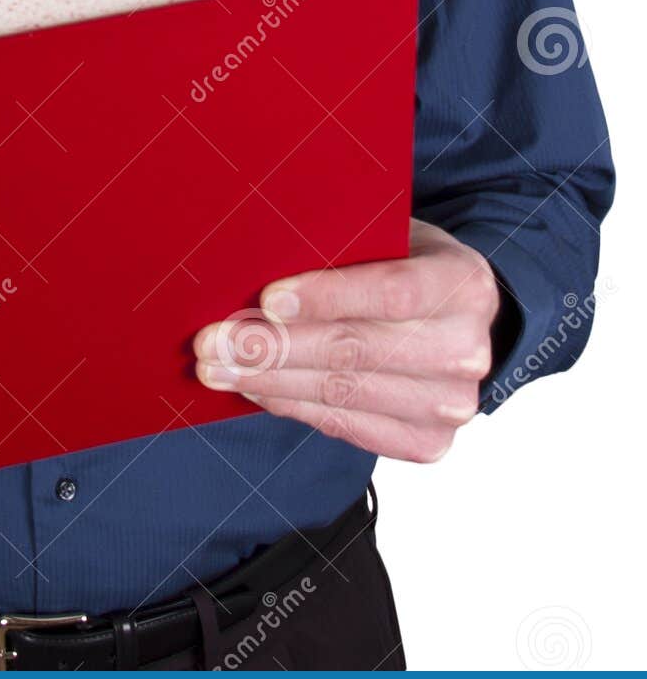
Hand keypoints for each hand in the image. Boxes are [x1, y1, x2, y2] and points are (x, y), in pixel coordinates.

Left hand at [193, 219, 500, 462]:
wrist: (455, 323)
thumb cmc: (408, 266)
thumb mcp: (392, 235)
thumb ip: (347, 243)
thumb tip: (265, 250)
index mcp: (465, 284)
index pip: (394, 292)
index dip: (328, 296)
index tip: (267, 298)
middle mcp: (466, 350)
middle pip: (356, 350)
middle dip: (273, 347)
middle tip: (212, 341)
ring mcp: (448, 405)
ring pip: (342, 392)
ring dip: (269, 381)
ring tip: (217, 367)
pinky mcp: (426, 443)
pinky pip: (345, 425)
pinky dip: (292, 405)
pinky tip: (254, 388)